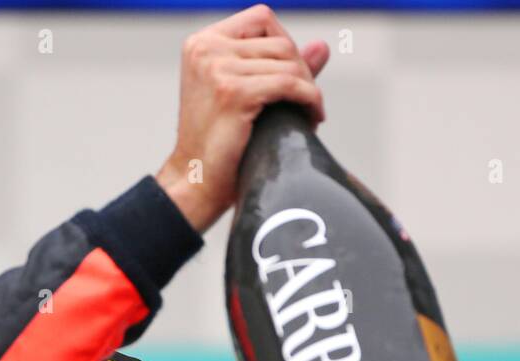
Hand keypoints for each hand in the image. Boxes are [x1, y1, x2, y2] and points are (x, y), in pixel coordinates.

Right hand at [155, 4, 328, 233]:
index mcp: (202, 43)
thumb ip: (279, 67)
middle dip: (302, 72)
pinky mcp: (233, 92)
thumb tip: (324, 45)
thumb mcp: (243, 95)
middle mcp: (207, 49)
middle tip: (308, 102)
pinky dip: (309, 99)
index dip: (286, 44)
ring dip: (309, 88)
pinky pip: (290, 85)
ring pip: (288, 63)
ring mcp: (218, 68)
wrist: (194, 182)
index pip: (261, 20)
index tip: (294, 76)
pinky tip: (312, 117)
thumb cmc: (218, 145)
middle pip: (279, 42)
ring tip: (310, 113)